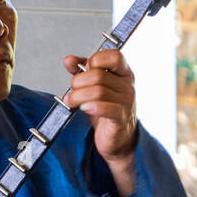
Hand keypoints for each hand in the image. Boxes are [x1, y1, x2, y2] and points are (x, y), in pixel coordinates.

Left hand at [63, 49, 137, 194]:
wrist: (118, 140)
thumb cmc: (107, 112)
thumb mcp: (94, 88)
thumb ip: (82, 72)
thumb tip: (69, 60)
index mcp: (124, 73)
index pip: (114, 56)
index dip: (94, 60)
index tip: (85, 71)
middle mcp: (128, 86)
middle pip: (98, 75)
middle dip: (78, 82)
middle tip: (72, 92)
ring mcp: (126, 102)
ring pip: (97, 91)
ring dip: (78, 96)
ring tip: (71, 101)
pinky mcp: (121, 118)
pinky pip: (104, 108)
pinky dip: (90, 107)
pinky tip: (84, 108)